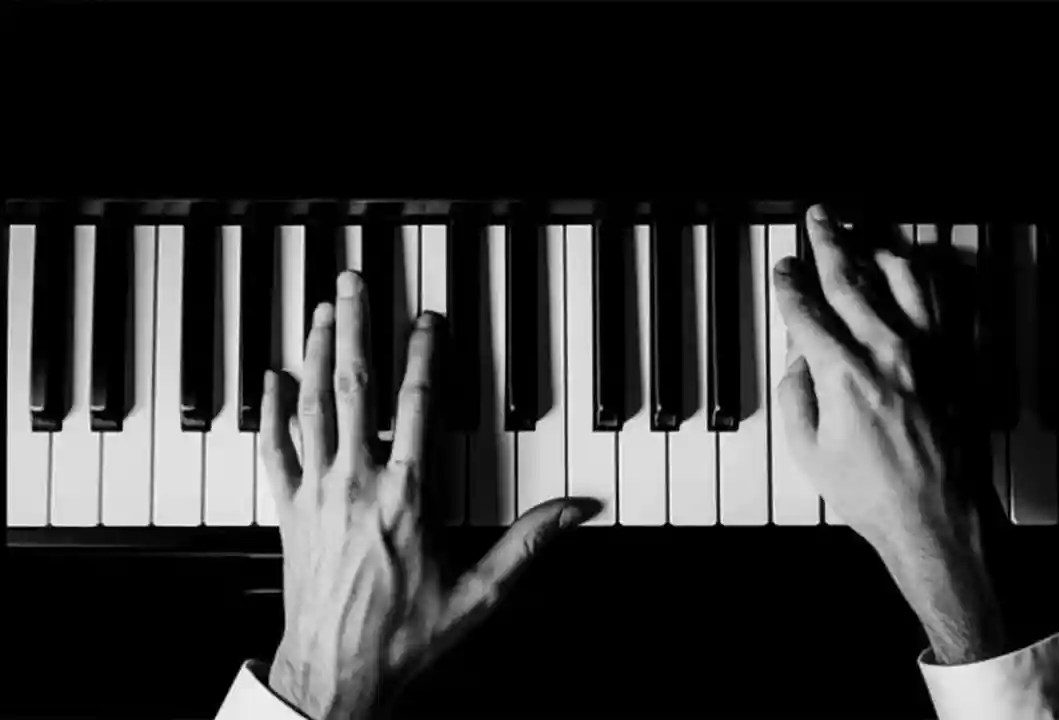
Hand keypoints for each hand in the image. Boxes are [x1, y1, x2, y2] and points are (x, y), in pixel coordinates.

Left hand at [259, 271, 599, 718]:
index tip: (426, 319)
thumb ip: (528, 544)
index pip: (416, 404)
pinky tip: (270, 377)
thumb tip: (575, 511)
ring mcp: (315, 494)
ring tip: (324, 312)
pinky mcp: (287, 512)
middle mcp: (357, 483)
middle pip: (353, 387)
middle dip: (356, 327)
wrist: (334, 676)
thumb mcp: (480, 594)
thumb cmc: (402, 637)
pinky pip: (273, 449)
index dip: (422, 353)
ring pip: (311, 406)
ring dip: (317, 353)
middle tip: (352, 282)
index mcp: (407, 495)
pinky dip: (270, 410)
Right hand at [773, 206, 1005, 663]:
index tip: (785, 268)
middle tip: (817, 218)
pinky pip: (945, 299)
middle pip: (850, 277)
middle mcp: (887, 349)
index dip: (790, 283)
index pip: (806, 309)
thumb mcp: (808, 450)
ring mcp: (928, 349)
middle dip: (827, 241)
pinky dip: (929, 274)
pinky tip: (917, 267)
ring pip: (902, 275)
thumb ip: (797, 395)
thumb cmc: (875, 494)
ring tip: (863, 238)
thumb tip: (799, 360)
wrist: (937, 517)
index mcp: (843, 372)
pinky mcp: (956, 357)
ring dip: (877, 249)